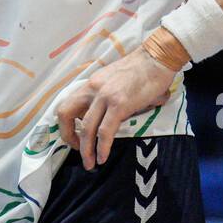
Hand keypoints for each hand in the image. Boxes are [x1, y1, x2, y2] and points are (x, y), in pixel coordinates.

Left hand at [56, 48, 175, 169]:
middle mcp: (92, 89)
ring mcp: (104, 96)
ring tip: (90, 164)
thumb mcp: (114, 81)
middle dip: (68, 137)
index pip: (66, 105)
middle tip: (78, 151)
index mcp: (90, 84)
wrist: (157, 59)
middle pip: (66, 114)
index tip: (75, 138)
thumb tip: (107, 117)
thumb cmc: (141, 70)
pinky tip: (103, 157)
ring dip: (86, 149)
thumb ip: (106, 97)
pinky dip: (102, 147)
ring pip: (85, 127)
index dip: (66, 125)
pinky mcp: (119, 104)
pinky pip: (105, 131)